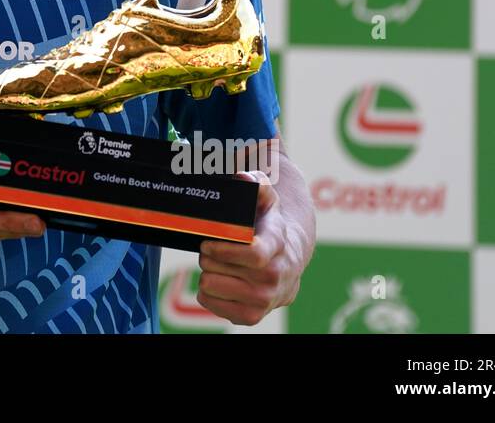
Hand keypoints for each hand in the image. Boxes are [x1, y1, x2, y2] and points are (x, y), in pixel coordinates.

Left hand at [195, 169, 305, 325]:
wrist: (287, 262)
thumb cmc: (268, 227)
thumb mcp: (267, 201)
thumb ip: (256, 184)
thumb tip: (242, 177)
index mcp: (278, 246)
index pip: (254, 255)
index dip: (224, 250)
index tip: (207, 244)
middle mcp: (275, 277)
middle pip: (221, 270)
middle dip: (209, 257)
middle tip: (211, 250)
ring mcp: (264, 300)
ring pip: (211, 287)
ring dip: (208, 273)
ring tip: (217, 265)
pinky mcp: (250, 316)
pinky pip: (210, 304)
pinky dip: (207, 292)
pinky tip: (218, 281)